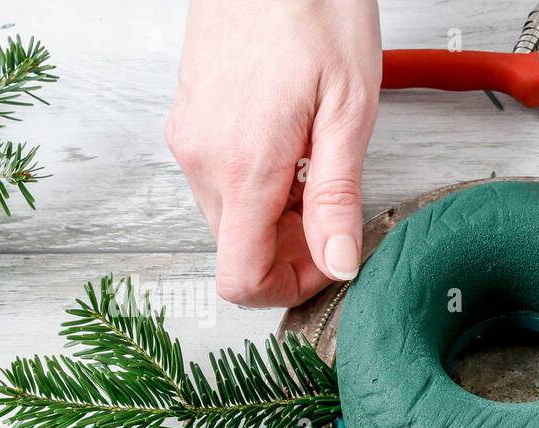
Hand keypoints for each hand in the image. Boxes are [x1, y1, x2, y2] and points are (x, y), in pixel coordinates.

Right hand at [166, 0, 380, 305]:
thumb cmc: (314, 10)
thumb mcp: (348, 112)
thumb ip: (337, 199)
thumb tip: (338, 264)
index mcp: (242, 166)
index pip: (241, 277)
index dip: (290, 289)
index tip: (329, 266)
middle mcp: (203, 158)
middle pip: (238, 252)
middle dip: (291, 253)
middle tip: (337, 220)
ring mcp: (190, 138)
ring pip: (232, 218)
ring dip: (278, 220)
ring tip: (321, 176)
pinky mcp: (190, 120)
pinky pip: (222, 181)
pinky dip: (262, 187)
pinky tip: (296, 154)